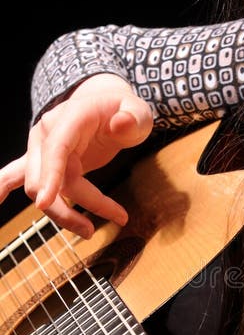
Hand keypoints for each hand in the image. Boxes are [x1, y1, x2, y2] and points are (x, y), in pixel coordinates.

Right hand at [0, 74, 152, 237]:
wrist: (105, 104)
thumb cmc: (122, 110)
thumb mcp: (138, 112)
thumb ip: (133, 119)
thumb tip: (121, 124)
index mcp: (71, 118)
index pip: (56, 149)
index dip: (50, 175)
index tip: (45, 202)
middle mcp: (47, 132)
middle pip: (45, 177)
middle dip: (67, 208)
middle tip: (92, 230)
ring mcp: (40, 147)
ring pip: (37, 187)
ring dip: (58, 212)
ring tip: (88, 230)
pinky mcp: (41, 161)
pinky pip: (14, 175)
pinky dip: (1, 187)